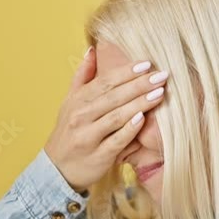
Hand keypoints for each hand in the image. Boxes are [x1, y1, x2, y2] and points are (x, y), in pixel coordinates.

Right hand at [44, 46, 167, 193]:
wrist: (56, 169)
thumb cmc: (68, 132)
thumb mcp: (69, 102)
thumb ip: (82, 76)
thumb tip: (93, 50)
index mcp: (77, 101)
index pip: (104, 82)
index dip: (126, 72)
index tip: (147, 64)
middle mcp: (80, 117)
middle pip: (113, 97)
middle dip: (139, 85)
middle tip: (162, 76)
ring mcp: (88, 137)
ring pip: (116, 117)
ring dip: (139, 103)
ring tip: (159, 93)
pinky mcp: (98, 156)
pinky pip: (116, 141)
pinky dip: (129, 129)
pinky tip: (142, 118)